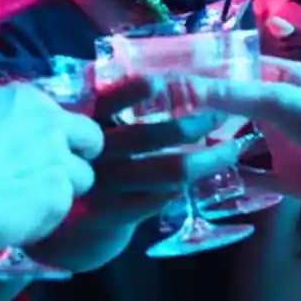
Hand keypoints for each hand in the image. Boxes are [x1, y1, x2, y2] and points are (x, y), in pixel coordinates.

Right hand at [0, 83, 102, 250]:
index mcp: (22, 99)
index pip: (57, 112)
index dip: (50, 132)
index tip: (34, 146)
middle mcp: (50, 126)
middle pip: (90, 138)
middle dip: (80, 153)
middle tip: (57, 171)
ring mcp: (58, 163)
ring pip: (82, 178)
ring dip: (64, 189)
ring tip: (36, 203)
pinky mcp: (57, 199)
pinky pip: (64, 210)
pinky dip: (48, 217)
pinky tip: (24, 222)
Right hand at [23, 77, 240, 272]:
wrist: (67, 221)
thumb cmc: (93, 162)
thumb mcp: (93, 130)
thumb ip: (117, 109)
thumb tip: (175, 80)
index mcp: (89, 121)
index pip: (113, 99)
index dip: (138, 90)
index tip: (170, 80)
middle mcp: (96, 151)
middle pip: (152, 135)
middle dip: (194, 123)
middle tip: (223, 114)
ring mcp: (105, 185)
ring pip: (169, 171)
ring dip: (208, 159)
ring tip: (234, 148)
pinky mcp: (115, 213)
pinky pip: (161, 199)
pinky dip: (186, 186)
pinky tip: (206, 177)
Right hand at [168, 57, 300, 222]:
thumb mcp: (281, 101)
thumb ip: (231, 95)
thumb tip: (177, 86)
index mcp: (283, 80)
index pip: (233, 72)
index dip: (201, 76)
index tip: (160, 83)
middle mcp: (281, 110)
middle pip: (233, 110)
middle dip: (201, 115)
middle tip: (156, 124)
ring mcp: (285, 146)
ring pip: (239, 145)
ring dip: (212, 150)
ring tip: (171, 154)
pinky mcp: (290, 181)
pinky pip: (254, 180)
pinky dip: (231, 182)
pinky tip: (203, 186)